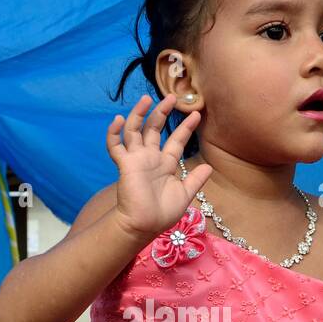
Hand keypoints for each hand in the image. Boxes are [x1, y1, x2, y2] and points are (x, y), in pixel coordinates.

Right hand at [107, 93, 211, 240]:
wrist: (144, 225)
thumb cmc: (162, 214)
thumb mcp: (184, 195)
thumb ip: (195, 180)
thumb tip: (209, 167)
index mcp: (165, 164)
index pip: (176, 140)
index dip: (185, 127)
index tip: (197, 114)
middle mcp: (150, 158)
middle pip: (155, 129)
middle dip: (162, 112)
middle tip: (172, 97)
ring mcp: (136, 159)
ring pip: (134, 130)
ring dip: (139, 114)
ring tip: (147, 98)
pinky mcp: (124, 164)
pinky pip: (115, 146)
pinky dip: (113, 133)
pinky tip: (117, 119)